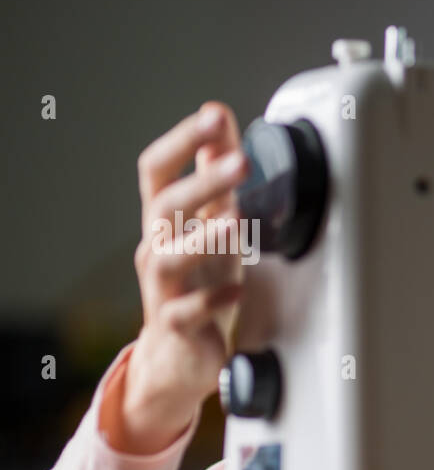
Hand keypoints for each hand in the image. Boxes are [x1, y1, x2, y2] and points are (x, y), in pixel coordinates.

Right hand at [102, 102, 248, 454]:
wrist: (180, 355)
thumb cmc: (199, 284)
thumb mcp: (210, 223)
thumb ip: (215, 176)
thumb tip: (220, 122)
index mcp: (165, 220)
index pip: (158, 170)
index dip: (182, 140)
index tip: (212, 115)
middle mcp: (157, 247)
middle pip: (166, 205)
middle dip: (203, 180)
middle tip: (241, 162)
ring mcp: (162, 287)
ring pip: (170, 257)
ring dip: (204, 237)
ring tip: (236, 223)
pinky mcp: (176, 325)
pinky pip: (187, 311)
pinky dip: (213, 299)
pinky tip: (237, 287)